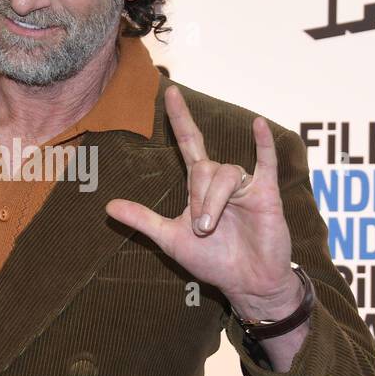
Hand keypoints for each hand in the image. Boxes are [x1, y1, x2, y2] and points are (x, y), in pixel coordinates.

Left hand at [105, 85, 302, 320]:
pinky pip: (265, 162)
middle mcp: (221, 181)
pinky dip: (262, 143)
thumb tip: (107, 206)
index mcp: (199, 186)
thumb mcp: (171, 240)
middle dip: (200, 198)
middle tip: (202, 228)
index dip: (179, 119)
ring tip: (212, 227)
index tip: (169, 92)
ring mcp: (245, 186)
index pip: (188, 143)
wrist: (247, 283)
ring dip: (216, 200)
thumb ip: (143, 221)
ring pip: (226, 173)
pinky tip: (257, 124)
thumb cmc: (213, 261)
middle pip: (205, 167)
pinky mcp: (267, 193)